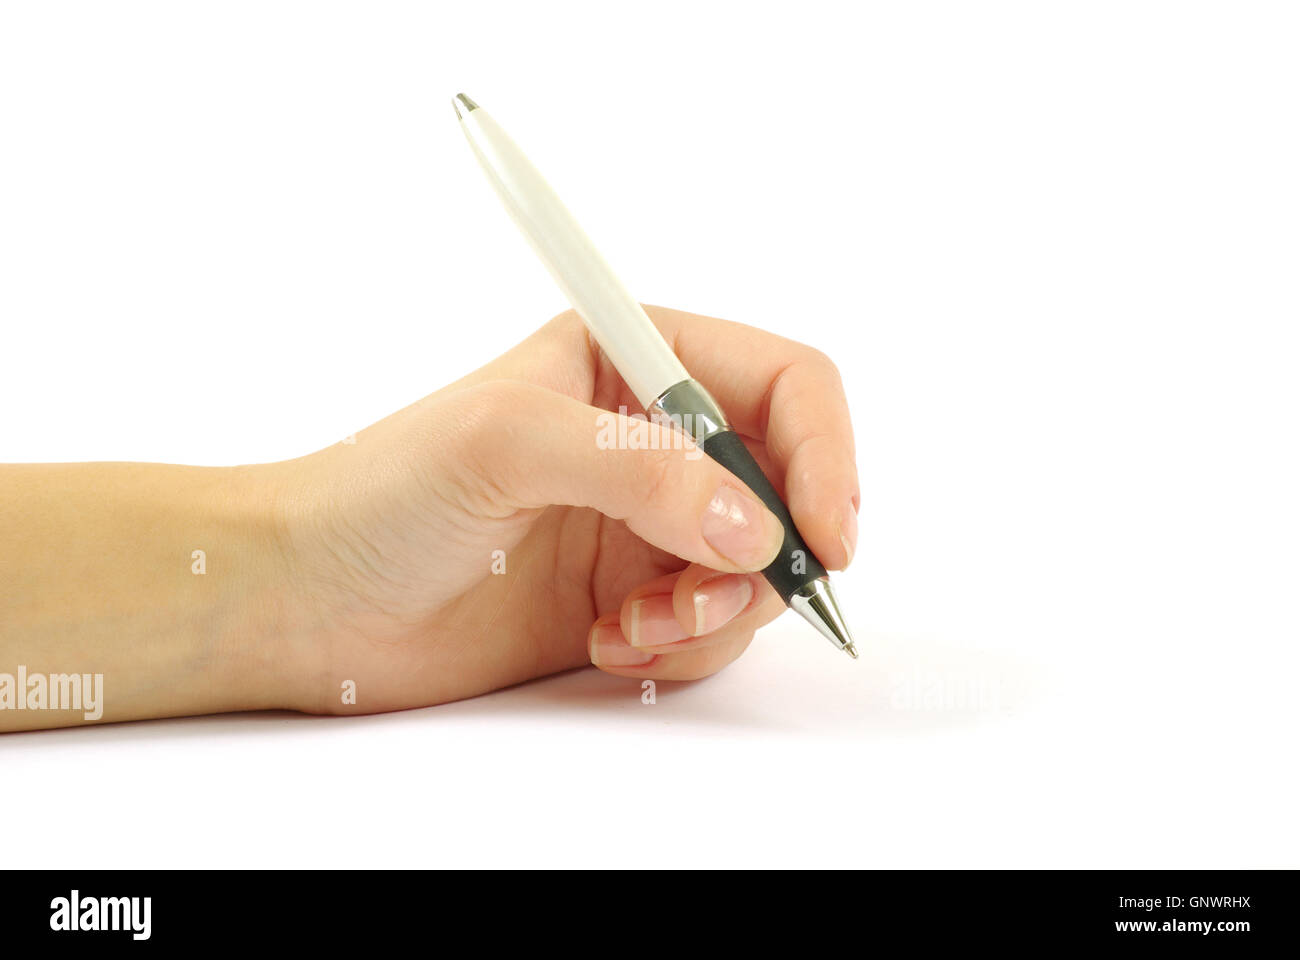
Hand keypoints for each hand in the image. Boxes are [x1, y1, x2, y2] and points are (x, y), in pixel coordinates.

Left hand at [274, 306, 858, 713]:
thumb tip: (753, 527)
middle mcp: (656, 435)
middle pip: (789, 486)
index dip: (824, 454)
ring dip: (718, 608)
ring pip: (760, 566)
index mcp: (635, 357)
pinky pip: (714, 624)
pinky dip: (682, 645)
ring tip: (635, 625)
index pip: (786, 383)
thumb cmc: (380, 492)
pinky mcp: (634, 591)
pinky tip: (610, 642)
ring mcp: (649, 519)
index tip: (826, 535)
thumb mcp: (505, 443)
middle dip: (770, 552)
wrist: (314, 601)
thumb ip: (638, 470)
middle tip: (703, 595)